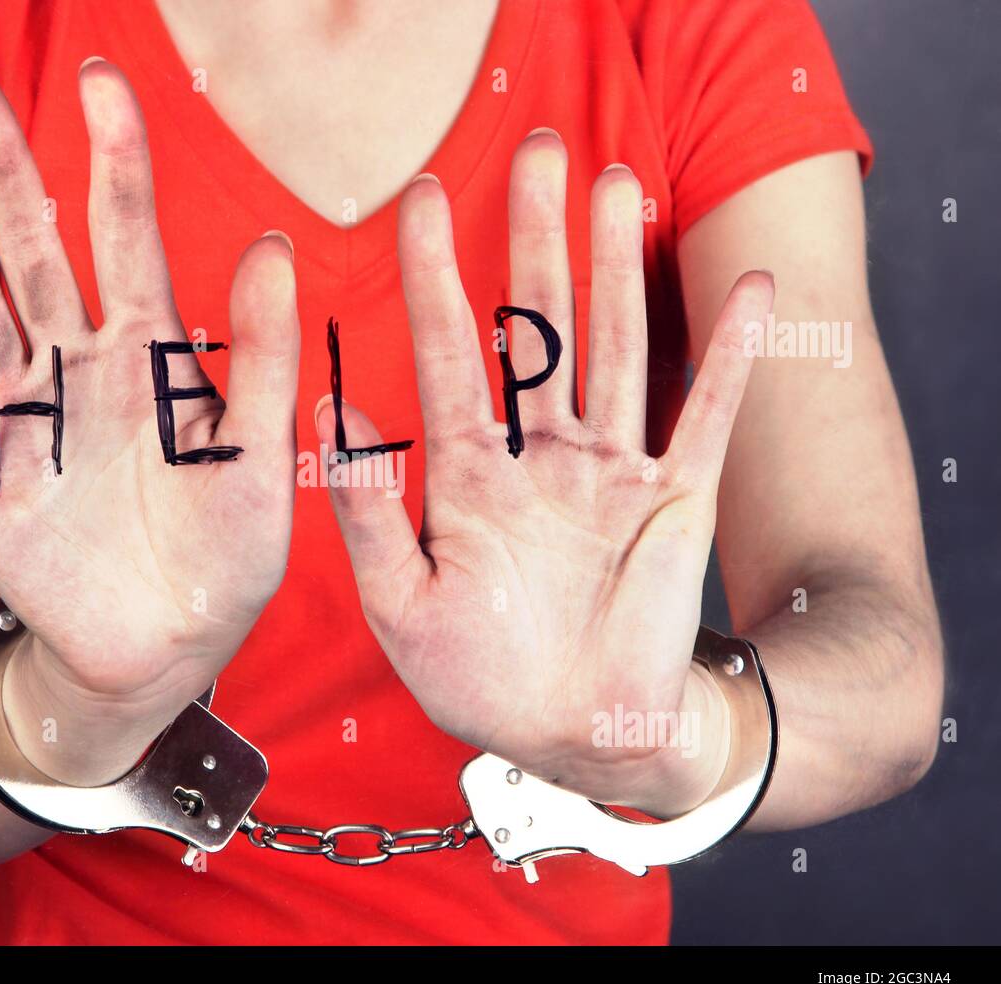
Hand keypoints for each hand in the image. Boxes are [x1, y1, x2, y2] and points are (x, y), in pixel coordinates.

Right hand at [0, 61, 299, 783]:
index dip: (116, 159)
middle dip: (6, 169)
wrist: (167, 648)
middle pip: (34, 251)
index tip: (102, 78)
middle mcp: (82, 374)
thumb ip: (262, 357)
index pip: (130, 238)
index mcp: (153, 360)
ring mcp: (26, 425)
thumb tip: (277, 247)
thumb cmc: (224, 556)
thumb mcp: (257, 456)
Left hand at [316, 132, 772, 814]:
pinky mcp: (675, 501)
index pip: (449, 355)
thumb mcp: (400, 602)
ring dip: (620, 268)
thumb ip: (366, 510)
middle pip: (540, 325)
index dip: (432, 276)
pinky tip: (755, 295)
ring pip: (617, 348)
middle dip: (536, 238)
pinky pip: (709, 418)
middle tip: (540, 148)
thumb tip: (329, 407)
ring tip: (619, 186)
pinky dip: (733, 360)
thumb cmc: (479, 678)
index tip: (420, 199)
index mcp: (466, 477)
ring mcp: (609, 472)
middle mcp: (537, 457)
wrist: (571, 732)